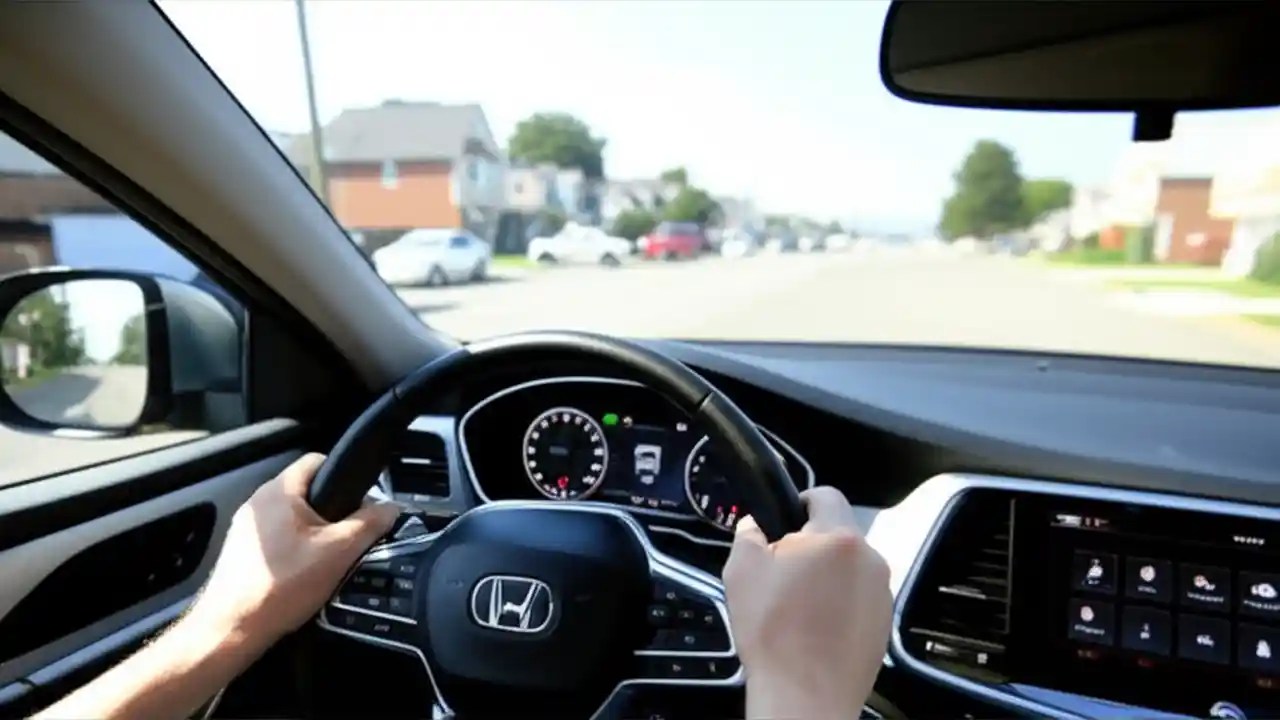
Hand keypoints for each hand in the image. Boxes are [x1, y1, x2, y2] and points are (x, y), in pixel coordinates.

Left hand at [187, 453, 399, 643]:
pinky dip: (293, 549)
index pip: (318, 460)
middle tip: (348, 538)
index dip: (345, 476)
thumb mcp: (339, 552)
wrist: (232, 628)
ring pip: (291, 517)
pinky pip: (276, 538)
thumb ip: (369, 524)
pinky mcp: (239, 550)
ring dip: (312, 533)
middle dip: (331, 511)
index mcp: (279, 490)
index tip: (361, 503)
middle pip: (306, 491)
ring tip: (327, 560)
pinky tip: (301, 575)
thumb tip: (392, 507)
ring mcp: (245, 527)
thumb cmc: (283, 586)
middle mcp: (258, 501)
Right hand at [723, 486, 891, 719]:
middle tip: (782, 569)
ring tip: (798, 603)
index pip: (826, 494)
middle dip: (811, 544)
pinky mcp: (884, 622)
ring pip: (850, 566)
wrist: (805, 695)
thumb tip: (754, 527)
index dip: (800, 502)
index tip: (784, 521)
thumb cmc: (773, 632)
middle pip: (839, 533)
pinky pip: (860, 597)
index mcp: (838, 538)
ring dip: (827, 574)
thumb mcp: (742, 571)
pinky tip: (816, 625)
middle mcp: (870, 559)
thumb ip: (748, 535)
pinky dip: (841, 602)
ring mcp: (882, 592)